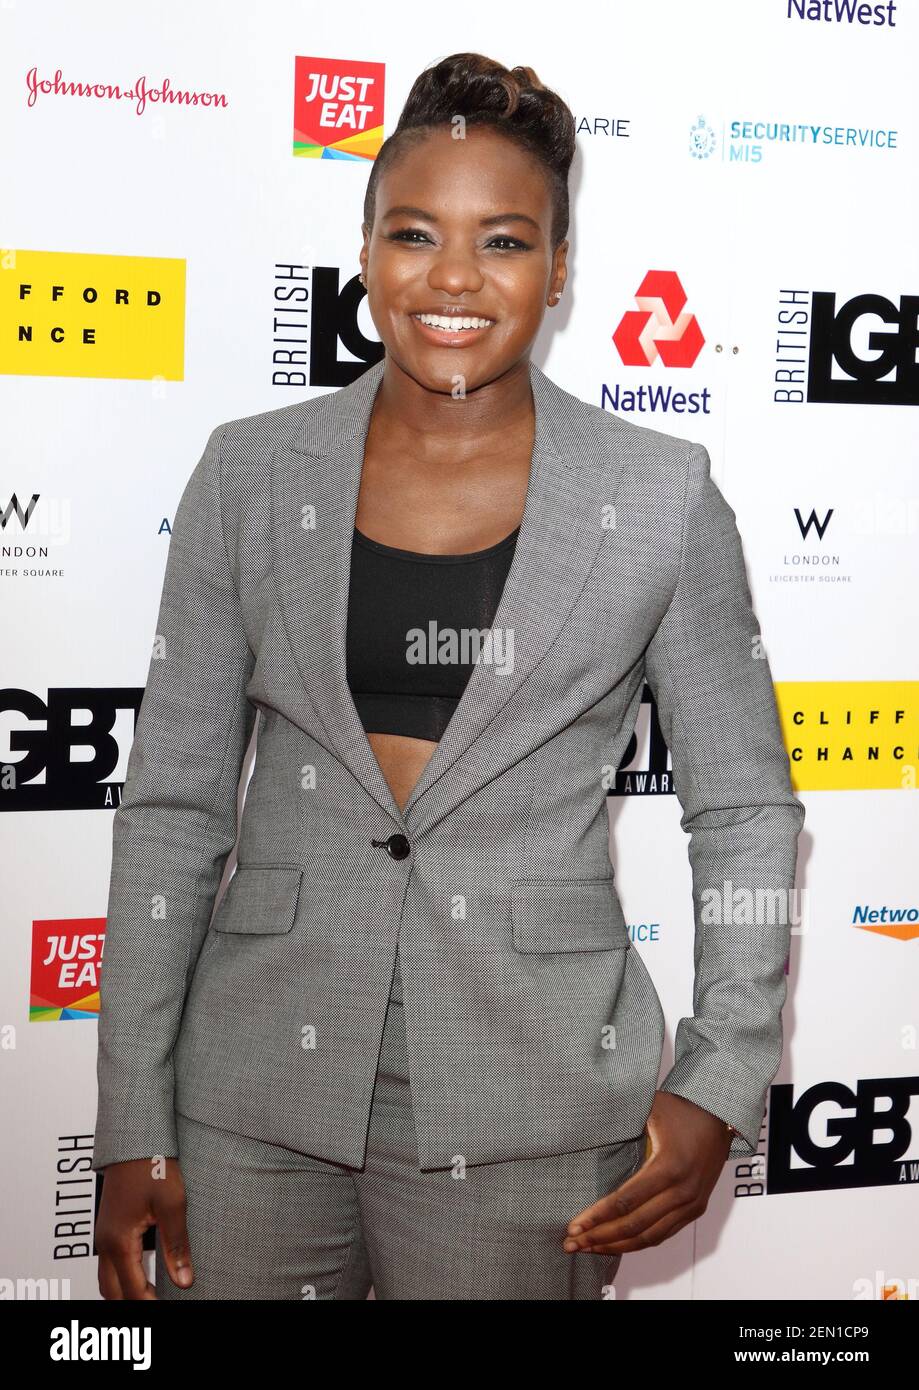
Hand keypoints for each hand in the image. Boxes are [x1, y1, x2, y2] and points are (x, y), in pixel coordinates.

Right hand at [95, 1156, 193, 1298]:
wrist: (134, 1139)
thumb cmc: (153, 1166)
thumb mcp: (172, 1205)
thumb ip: (177, 1246)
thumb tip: (184, 1282)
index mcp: (119, 1242)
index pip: (132, 1290)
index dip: (150, 1304)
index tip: (169, 1308)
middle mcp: (105, 1242)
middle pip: (112, 1292)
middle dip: (133, 1303)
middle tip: (159, 1305)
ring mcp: (103, 1235)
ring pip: (107, 1279)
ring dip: (125, 1292)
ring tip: (152, 1296)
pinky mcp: (107, 1227)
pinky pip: (108, 1263)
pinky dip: (122, 1277)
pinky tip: (142, 1273)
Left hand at [563, 1090, 731, 1254]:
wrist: (720, 1114)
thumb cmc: (680, 1107)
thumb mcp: (649, 1108)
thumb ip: (620, 1119)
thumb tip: (582, 1125)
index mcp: (668, 1167)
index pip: (625, 1202)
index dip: (597, 1218)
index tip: (573, 1226)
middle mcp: (682, 1191)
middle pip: (634, 1226)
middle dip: (600, 1238)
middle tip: (571, 1243)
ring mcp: (691, 1204)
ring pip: (649, 1237)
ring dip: (616, 1246)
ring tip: (588, 1248)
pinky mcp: (696, 1209)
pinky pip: (664, 1234)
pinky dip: (638, 1243)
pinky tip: (616, 1244)